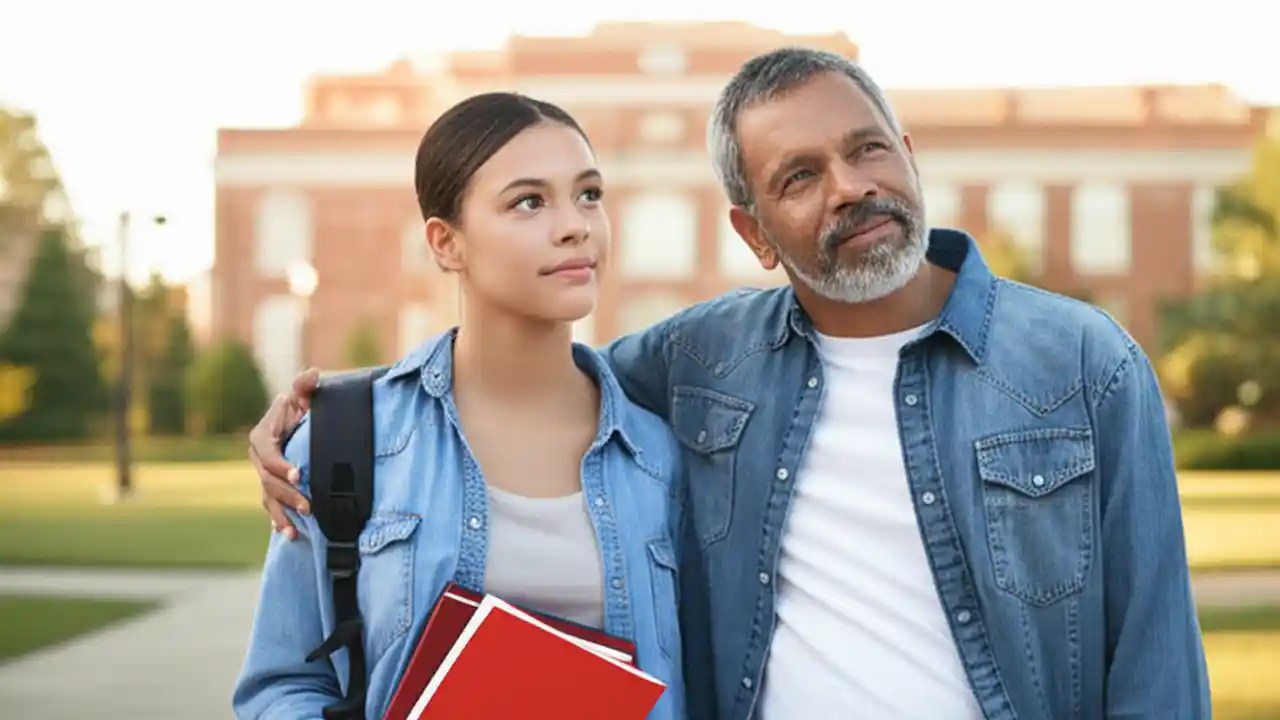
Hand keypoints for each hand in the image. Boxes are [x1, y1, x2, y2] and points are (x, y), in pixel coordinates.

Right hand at [249, 367, 319, 539]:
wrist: (301, 422)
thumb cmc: (303, 407)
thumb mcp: (304, 396)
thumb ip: (305, 387)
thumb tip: (312, 375)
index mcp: (262, 436)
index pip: (268, 454)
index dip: (281, 466)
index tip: (299, 475)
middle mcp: (258, 458)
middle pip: (268, 481)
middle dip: (287, 495)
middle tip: (309, 506)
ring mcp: (263, 475)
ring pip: (268, 498)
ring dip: (281, 515)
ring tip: (294, 531)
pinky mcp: (271, 487)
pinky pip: (271, 506)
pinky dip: (278, 520)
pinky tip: (288, 534)